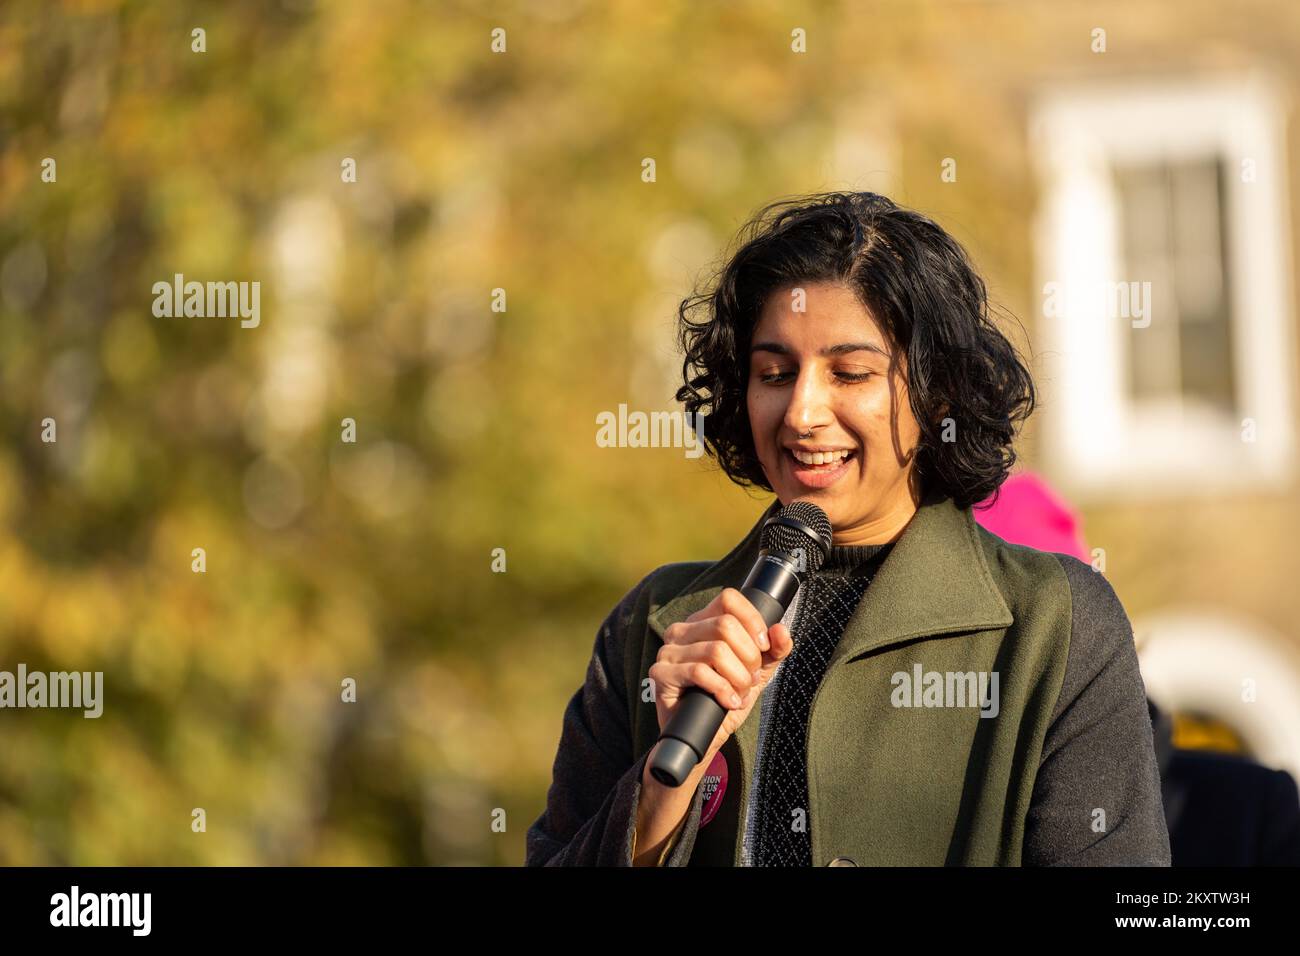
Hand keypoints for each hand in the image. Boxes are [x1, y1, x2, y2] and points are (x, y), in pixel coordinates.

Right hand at [648, 587, 794, 762]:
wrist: (703, 737)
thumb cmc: (726, 699)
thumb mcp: (757, 672)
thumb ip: (773, 651)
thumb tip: (781, 630)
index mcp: (703, 621)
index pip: (729, 599)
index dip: (753, 621)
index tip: (763, 647)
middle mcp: (681, 631)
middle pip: (726, 625)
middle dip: (749, 656)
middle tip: (750, 678)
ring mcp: (668, 651)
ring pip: (716, 650)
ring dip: (738, 677)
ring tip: (739, 693)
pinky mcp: (661, 674)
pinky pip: (699, 672)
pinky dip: (722, 689)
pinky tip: (728, 701)